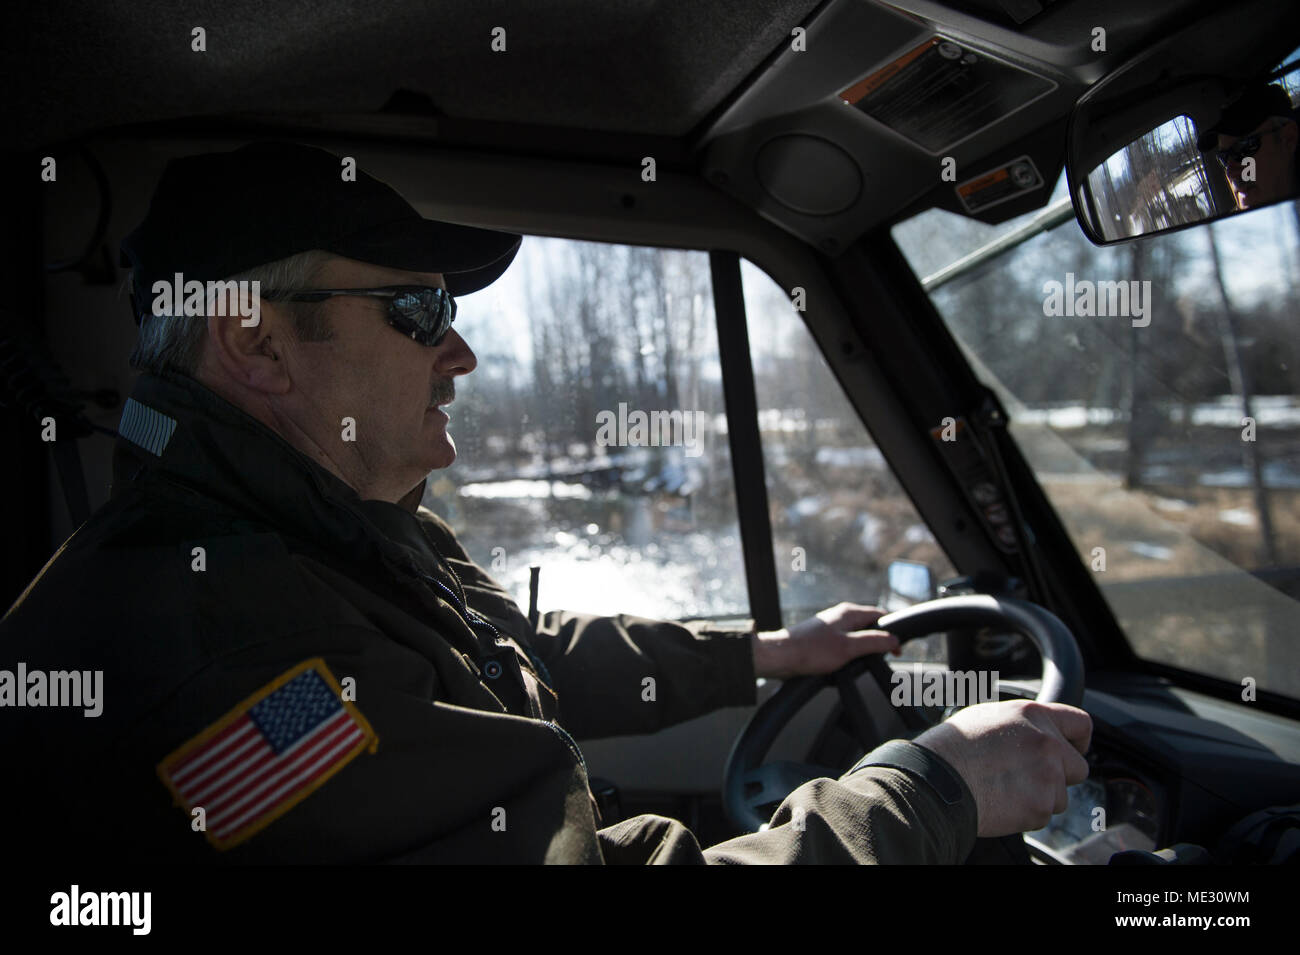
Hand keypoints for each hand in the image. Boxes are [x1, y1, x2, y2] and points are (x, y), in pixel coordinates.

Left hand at [752, 601, 899, 679]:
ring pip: (856, 641)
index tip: (897, 649)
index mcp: (849, 613)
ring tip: (852, 666)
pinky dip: (846, 660)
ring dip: (858, 655)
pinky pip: (843, 650)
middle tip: (873, 660)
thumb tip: (894, 640)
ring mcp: (832, 629)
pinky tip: (839, 670)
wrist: (781, 657)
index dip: (891, 632)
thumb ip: (874, 642)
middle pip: (869, 629)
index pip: (879, 616)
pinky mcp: (824, 641)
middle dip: (874, 646)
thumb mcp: (849, 648)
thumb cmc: (810, 650)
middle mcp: (841, 617)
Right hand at [911, 699, 1091, 836]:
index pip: (1080, 724)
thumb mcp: (988, 716)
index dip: (1079, 741)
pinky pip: (1043, 814)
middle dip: (1060, 776)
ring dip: (1041, 797)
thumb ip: (1022, 725)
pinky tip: (1002, 802)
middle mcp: (1047, 743)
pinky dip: (1026, 813)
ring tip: (1006, 789)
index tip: (1073, 750)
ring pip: (1060, 795)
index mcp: (1034, 716)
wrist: (938, 779)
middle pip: (1078, 767)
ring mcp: (1047, 775)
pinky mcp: (1040, 806)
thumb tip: (1034, 734)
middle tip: (1030, 778)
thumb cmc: (952, 747)